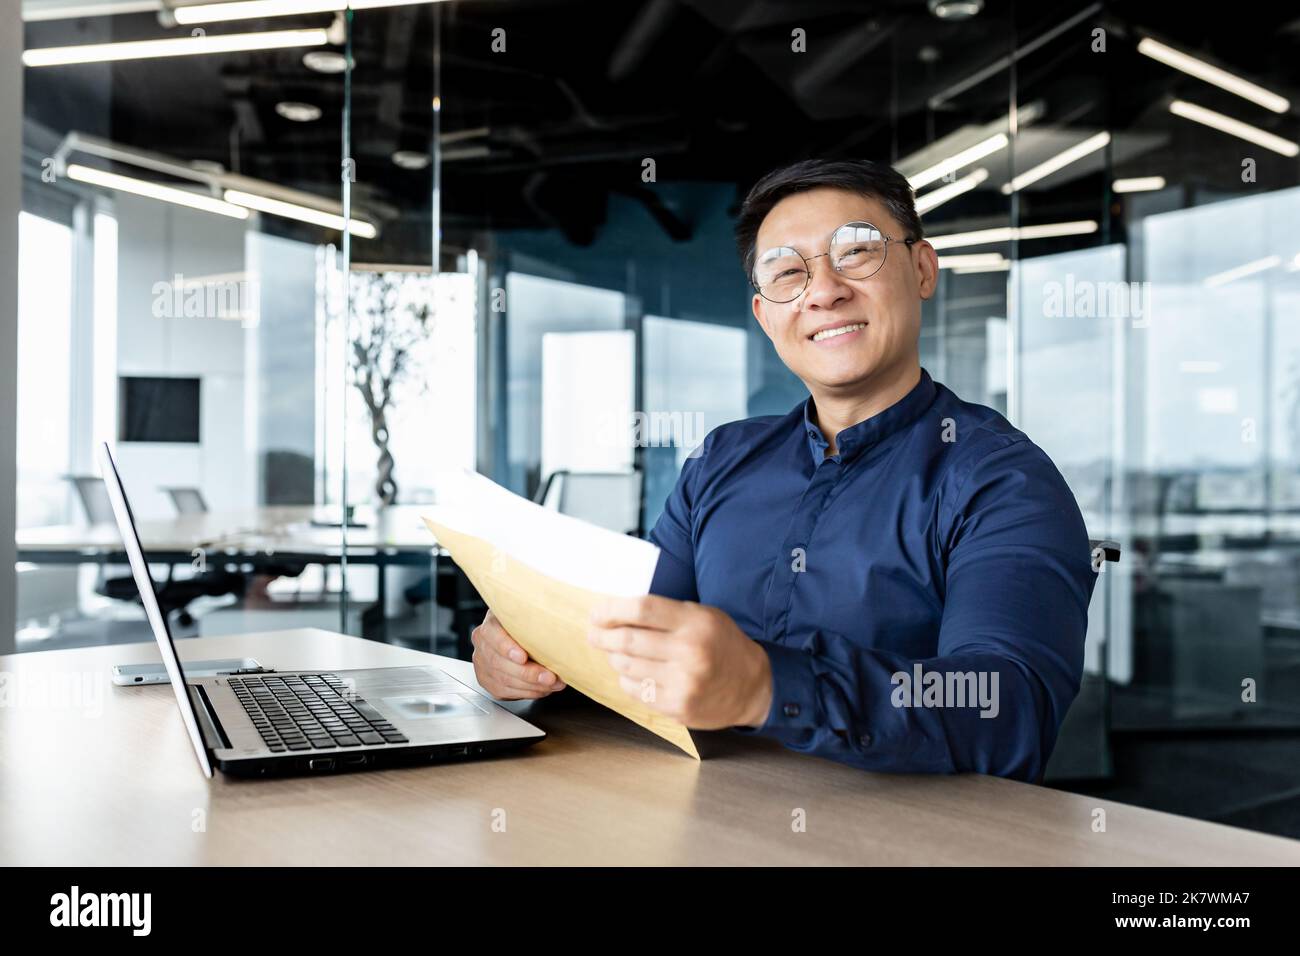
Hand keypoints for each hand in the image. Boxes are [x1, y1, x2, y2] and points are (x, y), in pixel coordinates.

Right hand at [470, 609, 566, 699]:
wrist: (518, 636)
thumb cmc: (527, 625)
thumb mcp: (531, 617)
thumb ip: (538, 621)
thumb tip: (560, 633)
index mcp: (491, 623)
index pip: (491, 634)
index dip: (506, 647)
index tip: (523, 657)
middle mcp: (482, 643)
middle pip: (499, 662)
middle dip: (527, 673)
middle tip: (550, 677)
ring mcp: (482, 663)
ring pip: (503, 680)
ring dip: (531, 685)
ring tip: (552, 684)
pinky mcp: (487, 680)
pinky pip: (504, 691)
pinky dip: (527, 692)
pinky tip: (542, 689)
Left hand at [587, 595, 771, 729]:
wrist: (752, 686)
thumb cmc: (723, 645)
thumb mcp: (703, 616)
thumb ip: (667, 612)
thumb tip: (618, 611)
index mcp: (695, 623)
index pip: (642, 609)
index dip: (611, 610)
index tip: (597, 613)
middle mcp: (689, 652)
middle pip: (628, 640)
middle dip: (602, 636)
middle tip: (594, 633)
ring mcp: (683, 683)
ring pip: (627, 667)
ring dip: (613, 657)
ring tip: (614, 652)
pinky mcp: (677, 707)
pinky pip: (636, 690)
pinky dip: (627, 679)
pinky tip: (634, 672)